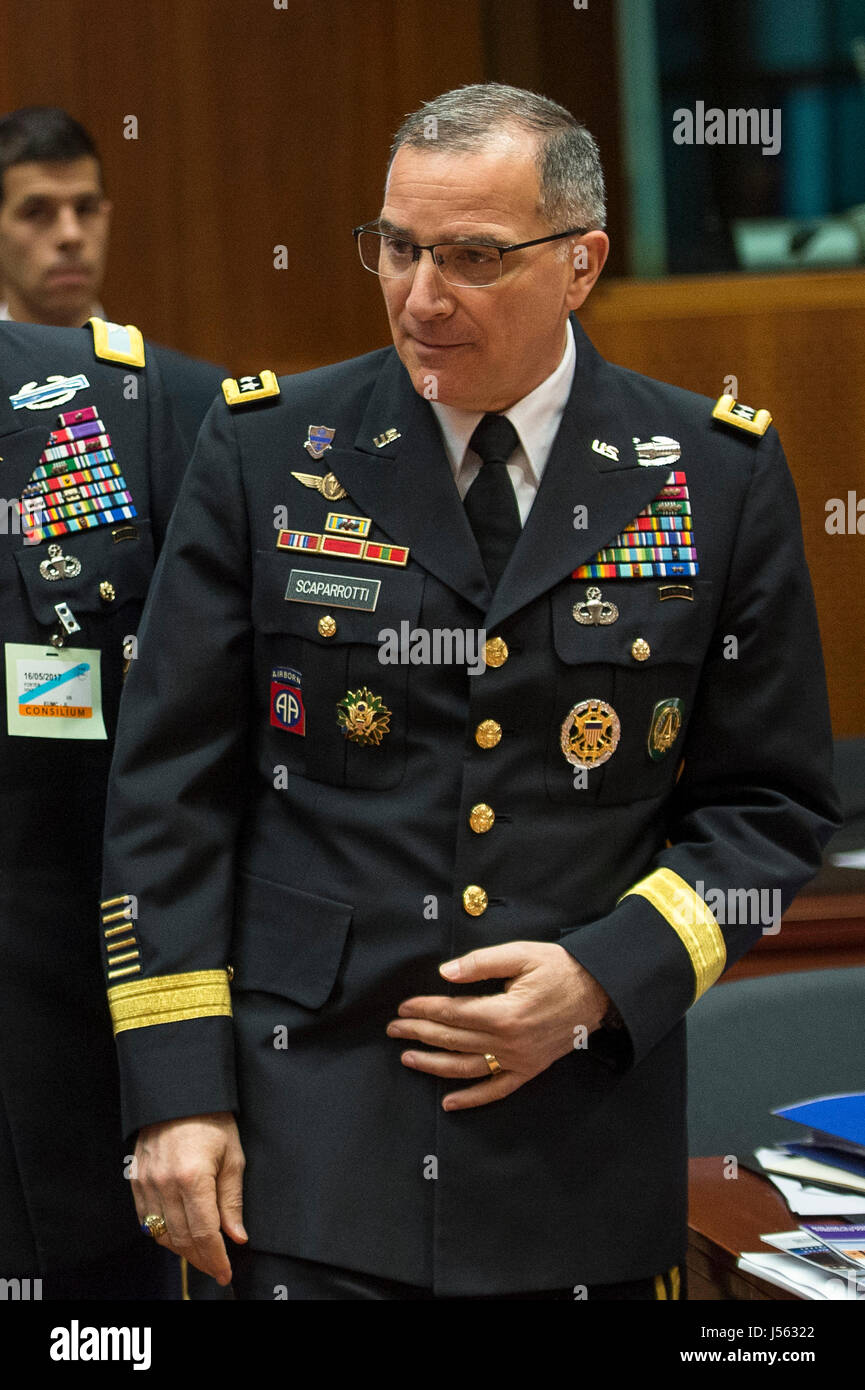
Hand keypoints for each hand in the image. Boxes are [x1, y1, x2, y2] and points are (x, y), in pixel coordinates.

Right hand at [131, 1112, 246, 1284]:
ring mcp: (146, 1182)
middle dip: (201, 1258)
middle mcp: (165, 1184)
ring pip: (161, 1234)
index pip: (204, 1233)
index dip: (215, 1257)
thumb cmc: (211, 1120)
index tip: (225, 1271)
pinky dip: (161, 1233)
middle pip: (182, 1238)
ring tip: (200, 1254)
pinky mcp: (135, 1179)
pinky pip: (145, 1219)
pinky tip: (177, 1235)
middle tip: (216, 1267)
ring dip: (181, 1249)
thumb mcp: (232, 1156)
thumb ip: (232, 1201)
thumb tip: (237, 1236)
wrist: (180, 1093)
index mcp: (193, 1177)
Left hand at [387, 941, 610, 1110]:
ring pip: (467, 1068)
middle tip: (394, 1029)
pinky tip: (449, 1102)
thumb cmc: (560, 968)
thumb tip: (445, 973)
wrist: (599, 991)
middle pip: (455, 1040)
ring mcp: (520, 1061)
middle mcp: (510, 1042)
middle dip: (420, 1033)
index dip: (426, 1009)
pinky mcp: (530, 1071)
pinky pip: (496, 1090)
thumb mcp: (522, 955)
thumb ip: (481, 963)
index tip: (404, 1007)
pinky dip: (472, 1099)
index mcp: (505, 1012)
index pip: (454, 1013)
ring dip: (434, 1064)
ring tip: (408, 1058)